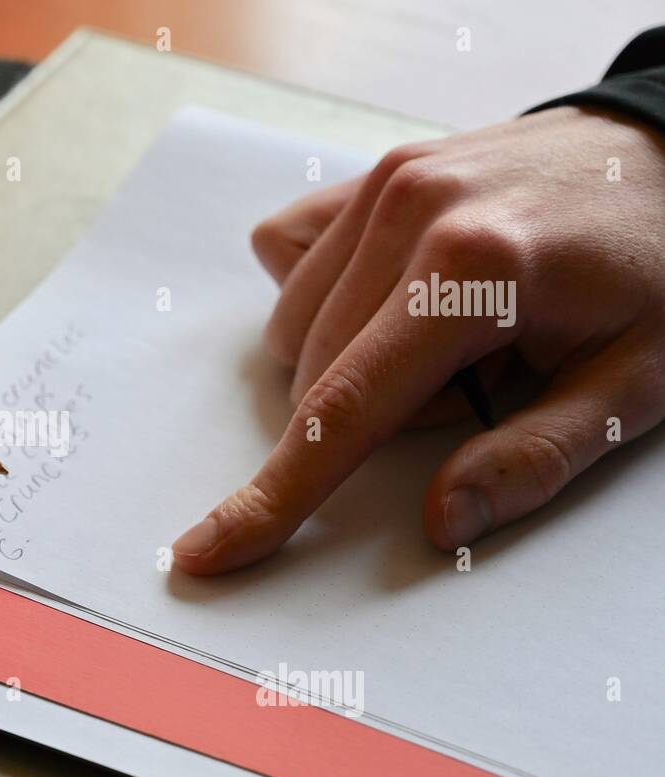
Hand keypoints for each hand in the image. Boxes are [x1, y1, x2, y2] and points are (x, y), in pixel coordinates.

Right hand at [173, 106, 664, 573]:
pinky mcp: (372, 174)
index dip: (274, 497)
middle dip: (375, 414)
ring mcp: (384, 185)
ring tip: (448, 335)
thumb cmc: (662, 266)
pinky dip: (322, 300)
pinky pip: (289, 258)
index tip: (209, 549)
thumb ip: (536, 460)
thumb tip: (441, 523)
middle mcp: (410, 214)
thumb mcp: (638, 383)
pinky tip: (391, 293)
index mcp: (473, 272)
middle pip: (314, 377)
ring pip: (293, 328)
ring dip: (350, 361)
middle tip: (477, 382)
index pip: (343, 412)